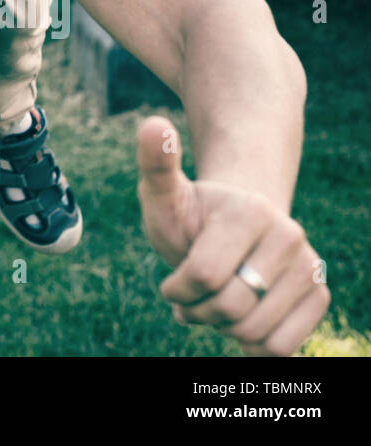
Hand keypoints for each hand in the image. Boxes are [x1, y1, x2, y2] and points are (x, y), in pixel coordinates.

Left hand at [137, 116, 328, 355]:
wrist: (226, 230)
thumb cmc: (188, 216)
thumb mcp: (162, 194)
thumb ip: (155, 163)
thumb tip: (153, 124)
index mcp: (251, 209)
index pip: (202, 275)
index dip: (178, 288)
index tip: (173, 276)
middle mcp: (290, 235)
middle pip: (230, 308)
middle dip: (200, 310)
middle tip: (194, 293)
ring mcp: (310, 266)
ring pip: (255, 332)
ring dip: (223, 328)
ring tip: (216, 299)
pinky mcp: (319, 295)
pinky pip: (282, 348)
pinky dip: (253, 343)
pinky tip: (242, 316)